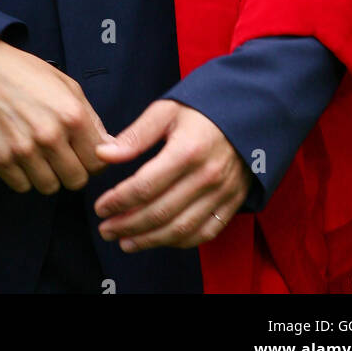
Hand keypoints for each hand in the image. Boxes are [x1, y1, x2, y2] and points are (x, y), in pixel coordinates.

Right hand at [0, 41, 111, 194]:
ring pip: (49, 187)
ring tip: (39, 154)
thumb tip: (109, 148)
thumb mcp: (68, 86)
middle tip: (61, 155)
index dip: (93, 160)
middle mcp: (49, 135)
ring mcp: (23, 149)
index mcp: (71, 115)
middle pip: (76, 181)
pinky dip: (23, 176)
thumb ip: (92, 119)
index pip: (98, 163)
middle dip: (72, 170)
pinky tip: (21, 155)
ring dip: (47, 175)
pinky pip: (22, 186)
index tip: (83, 154)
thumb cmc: (28, 74)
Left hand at [92, 99, 252, 250]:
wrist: (250, 112)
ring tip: (125, 241)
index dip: (118, 201)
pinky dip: (179, 241)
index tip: (100, 207)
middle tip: (106, 229)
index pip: (145, 186)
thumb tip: (104, 154)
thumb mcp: (166, 110)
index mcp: (187, 151)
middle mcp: (206, 177)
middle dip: (128, 225)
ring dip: (149, 240)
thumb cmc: (203, 109)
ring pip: (181, 229)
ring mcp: (222, 193)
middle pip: (160, 212)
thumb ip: (135, 135)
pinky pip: (204, 232)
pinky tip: (159, 239)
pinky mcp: (232, 203)